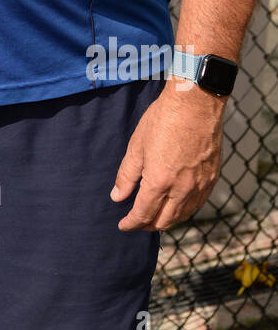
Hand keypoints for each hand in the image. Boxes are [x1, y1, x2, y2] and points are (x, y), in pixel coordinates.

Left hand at [110, 80, 226, 230]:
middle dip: (147, 225)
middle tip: (137, 222)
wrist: (195, 103)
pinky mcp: (212, 178)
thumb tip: (117, 197)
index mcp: (160, 182)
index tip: (123, 225)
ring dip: (167, 220)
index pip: (143, 214)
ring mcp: (200, 185)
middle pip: (164, 221)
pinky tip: (177, 205)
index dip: (131, 223)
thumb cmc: (163, 119)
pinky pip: (198, 204)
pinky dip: (185, 211)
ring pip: (183, 216)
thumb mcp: (137, 145)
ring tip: (155, 216)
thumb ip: (127, 175)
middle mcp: (182, 189)